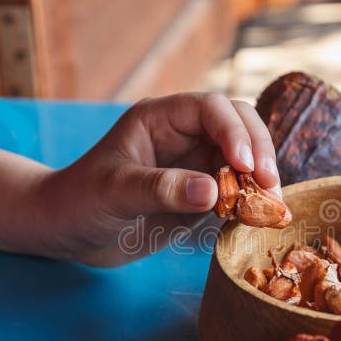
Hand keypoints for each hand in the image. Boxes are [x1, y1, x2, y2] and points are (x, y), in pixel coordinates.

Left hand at [34, 93, 282, 266]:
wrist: (67, 232)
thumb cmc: (78, 201)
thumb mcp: (113, 193)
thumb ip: (161, 190)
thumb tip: (213, 193)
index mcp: (160, 118)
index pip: (210, 109)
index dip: (234, 131)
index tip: (245, 166)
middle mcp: (184, 135)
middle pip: (239, 126)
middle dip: (259, 151)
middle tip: (269, 185)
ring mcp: (195, 164)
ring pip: (245, 159)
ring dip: (262, 180)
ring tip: (272, 208)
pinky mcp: (201, 194)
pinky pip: (237, 190)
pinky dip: (252, 202)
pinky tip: (261, 219)